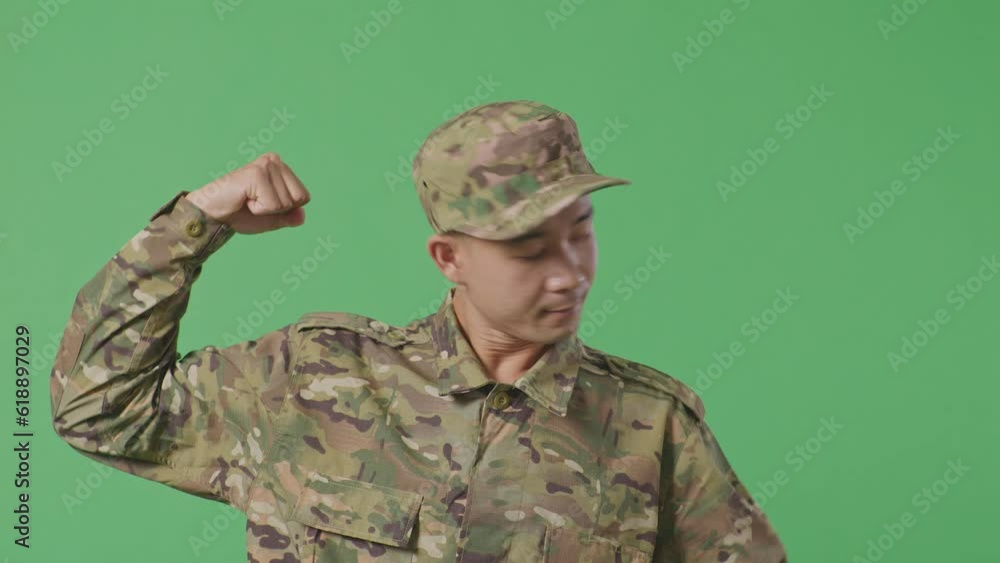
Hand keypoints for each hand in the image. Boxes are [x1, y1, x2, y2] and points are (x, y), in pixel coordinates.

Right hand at [185, 152, 310, 234]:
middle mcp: (274, 160)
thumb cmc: (238, 213)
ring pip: (286, 203)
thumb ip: (288, 217)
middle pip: (299, 199)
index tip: (262, 203)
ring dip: (266, 209)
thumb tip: (303, 216)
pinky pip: (273, 204)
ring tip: (247, 199)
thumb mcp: (270, 218)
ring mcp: (266, 165)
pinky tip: (243, 199)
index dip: (285, 209)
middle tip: (254, 201)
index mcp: (280, 167)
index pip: (304, 197)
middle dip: (277, 209)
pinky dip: (258, 209)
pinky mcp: (256, 173)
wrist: (211, 214)